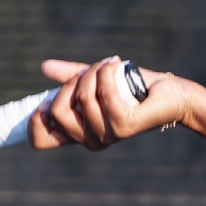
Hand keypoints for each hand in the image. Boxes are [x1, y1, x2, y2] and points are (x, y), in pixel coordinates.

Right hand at [29, 55, 188, 150]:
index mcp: (80, 133)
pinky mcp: (124, 125)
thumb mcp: (95, 79)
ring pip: (81, 97)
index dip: (35, 118)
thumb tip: (44, 66)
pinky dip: (108, 71)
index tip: (47, 100)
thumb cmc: (133, 87)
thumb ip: (70, 76)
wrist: (170, 91)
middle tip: (93, 73)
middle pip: (57, 111)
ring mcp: (108, 135)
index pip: (39, 140)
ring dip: (94, 73)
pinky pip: (103, 92)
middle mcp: (91, 140)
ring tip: (110, 67)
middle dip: (72, 82)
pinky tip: (117, 65)